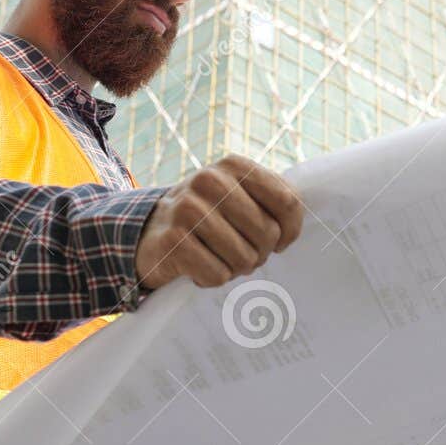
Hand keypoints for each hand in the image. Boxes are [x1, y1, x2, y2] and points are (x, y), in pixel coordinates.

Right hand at [135, 155, 303, 288]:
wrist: (151, 230)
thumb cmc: (209, 216)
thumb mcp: (240, 196)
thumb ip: (274, 201)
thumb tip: (294, 228)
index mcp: (235, 166)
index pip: (288, 202)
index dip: (289, 231)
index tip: (279, 243)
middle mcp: (211, 180)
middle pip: (267, 233)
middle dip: (259, 253)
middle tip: (241, 252)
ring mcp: (188, 208)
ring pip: (243, 257)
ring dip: (235, 268)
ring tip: (218, 258)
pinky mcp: (173, 239)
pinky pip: (217, 274)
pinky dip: (211, 278)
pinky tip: (197, 267)